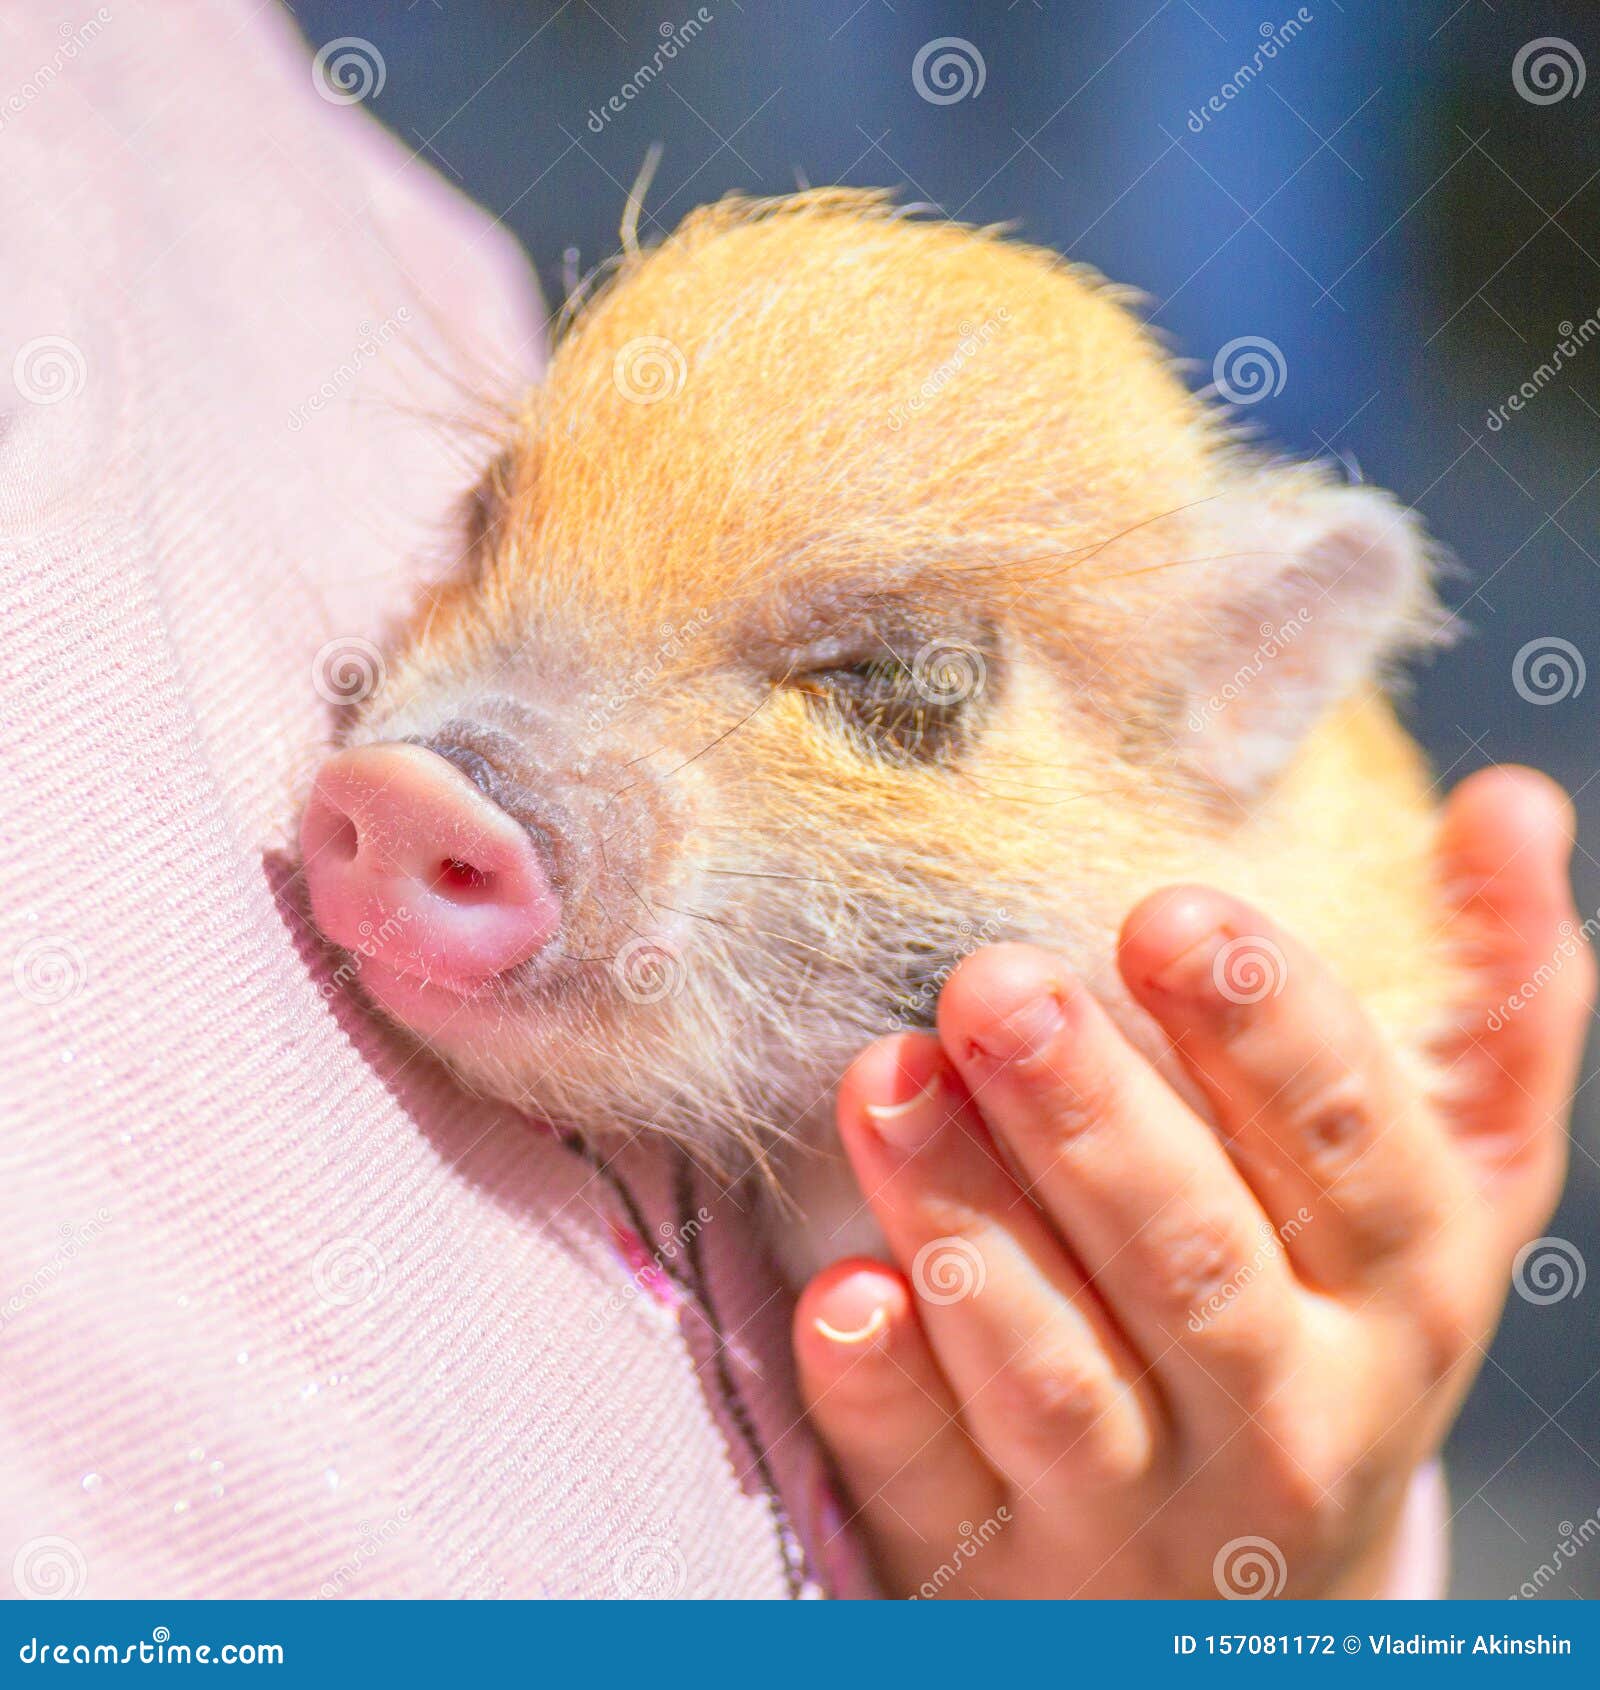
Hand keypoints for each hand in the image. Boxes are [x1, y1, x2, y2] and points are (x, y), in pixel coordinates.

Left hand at [793, 767, 1590, 1598]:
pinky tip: (841, 1298)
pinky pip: (936, 1483)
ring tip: (884, 1081)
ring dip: (967, 1223)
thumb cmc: (1328, 1328)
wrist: (1253, 1603)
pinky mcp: (1007, 1567)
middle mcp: (1288, 1411)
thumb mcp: (1440, 1188)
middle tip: (992, 985)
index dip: (1268, 1035)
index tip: (1168, 915)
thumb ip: (1490, 1008)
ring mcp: (1145, 1508)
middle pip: (1191, 1259)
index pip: (1354, 1155)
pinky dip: (888, 1393)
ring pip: (1057, 1373)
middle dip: (1091, 1117)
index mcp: (1401, 1289)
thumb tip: (1511, 804)